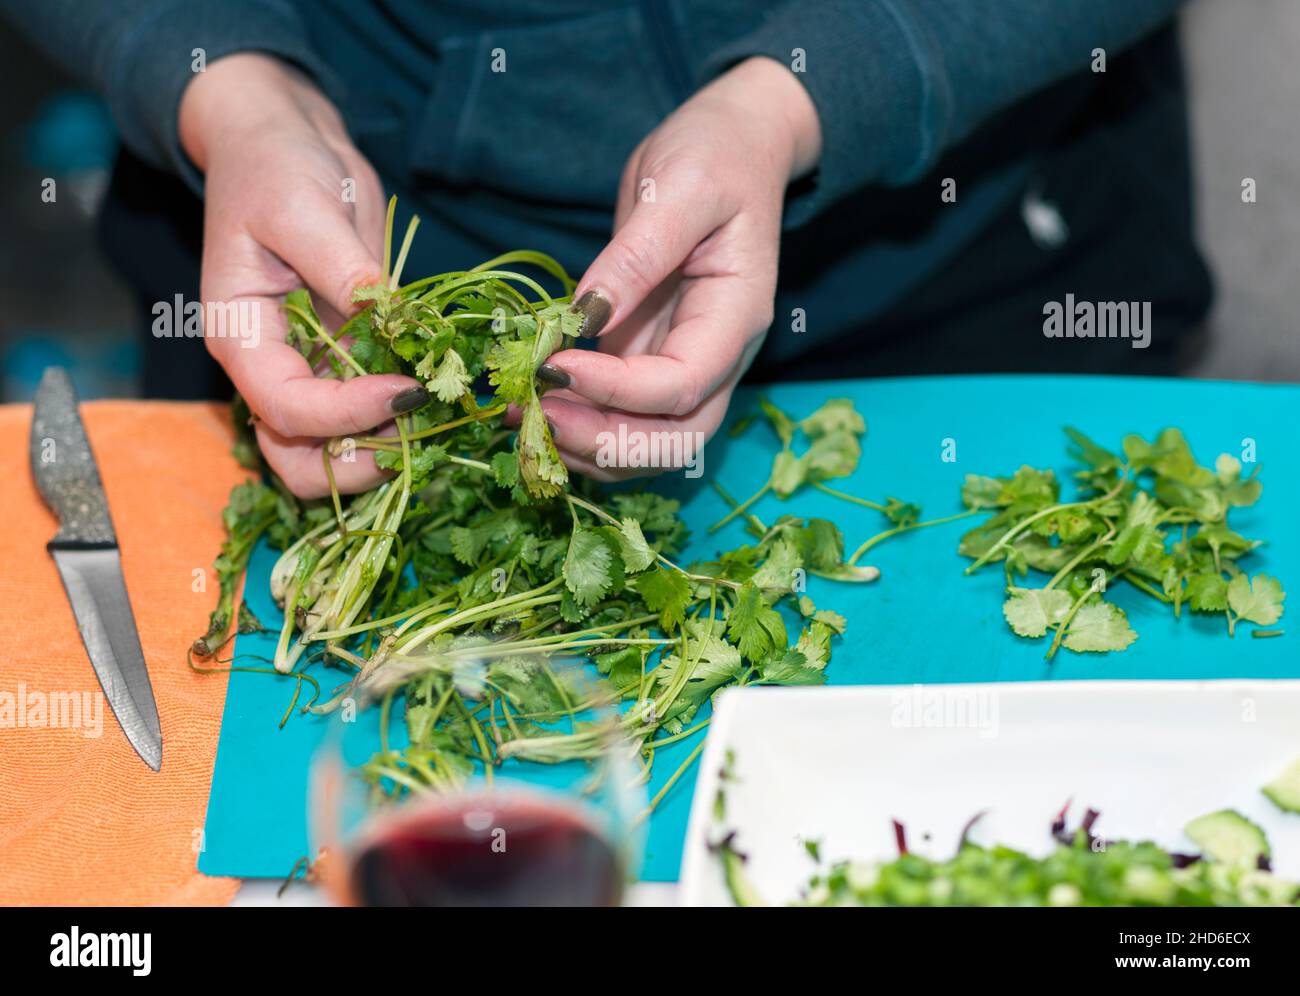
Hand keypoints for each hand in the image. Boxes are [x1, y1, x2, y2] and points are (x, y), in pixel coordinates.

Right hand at [179, 54, 425, 497]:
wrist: (284, 143)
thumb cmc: (274, 166)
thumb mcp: (302, 208)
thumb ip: (342, 268)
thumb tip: (386, 315)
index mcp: (242, 338)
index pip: (288, 409)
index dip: (349, 415)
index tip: (409, 391)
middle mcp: (271, 368)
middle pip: (298, 459)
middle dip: (358, 462)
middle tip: (421, 427)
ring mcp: (309, 369)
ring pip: (336, 450)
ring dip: (387, 447)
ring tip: (439, 412)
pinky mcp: (347, 359)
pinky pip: (371, 410)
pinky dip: (405, 416)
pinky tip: (444, 391)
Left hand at [535, 57, 820, 479]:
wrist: (734, 143)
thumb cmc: (716, 155)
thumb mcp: (679, 188)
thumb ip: (638, 255)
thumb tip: (587, 314)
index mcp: (735, 318)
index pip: (682, 386)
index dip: (617, 391)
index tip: (553, 366)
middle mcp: (716, 355)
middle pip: (672, 439)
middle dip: (603, 442)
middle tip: (534, 416)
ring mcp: (680, 361)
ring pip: (645, 442)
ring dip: (586, 446)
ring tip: (521, 418)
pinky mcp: (645, 355)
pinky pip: (618, 414)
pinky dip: (577, 424)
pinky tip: (529, 406)